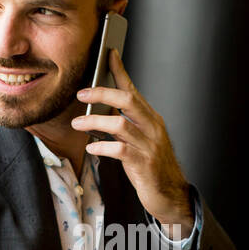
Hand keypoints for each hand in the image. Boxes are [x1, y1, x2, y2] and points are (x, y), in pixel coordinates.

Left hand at [71, 49, 193, 234]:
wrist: (171, 195)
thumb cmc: (152, 168)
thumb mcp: (140, 141)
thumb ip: (125, 126)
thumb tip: (101, 111)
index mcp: (151, 120)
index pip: (134, 90)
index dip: (120, 71)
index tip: (108, 54)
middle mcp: (152, 129)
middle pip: (128, 100)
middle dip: (102, 92)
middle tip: (81, 93)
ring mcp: (149, 146)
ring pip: (120, 125)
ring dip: (95, 121)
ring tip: (77, 124)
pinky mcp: (144, 164)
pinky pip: (120, 150)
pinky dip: (102, 147)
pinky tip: (91, 148)